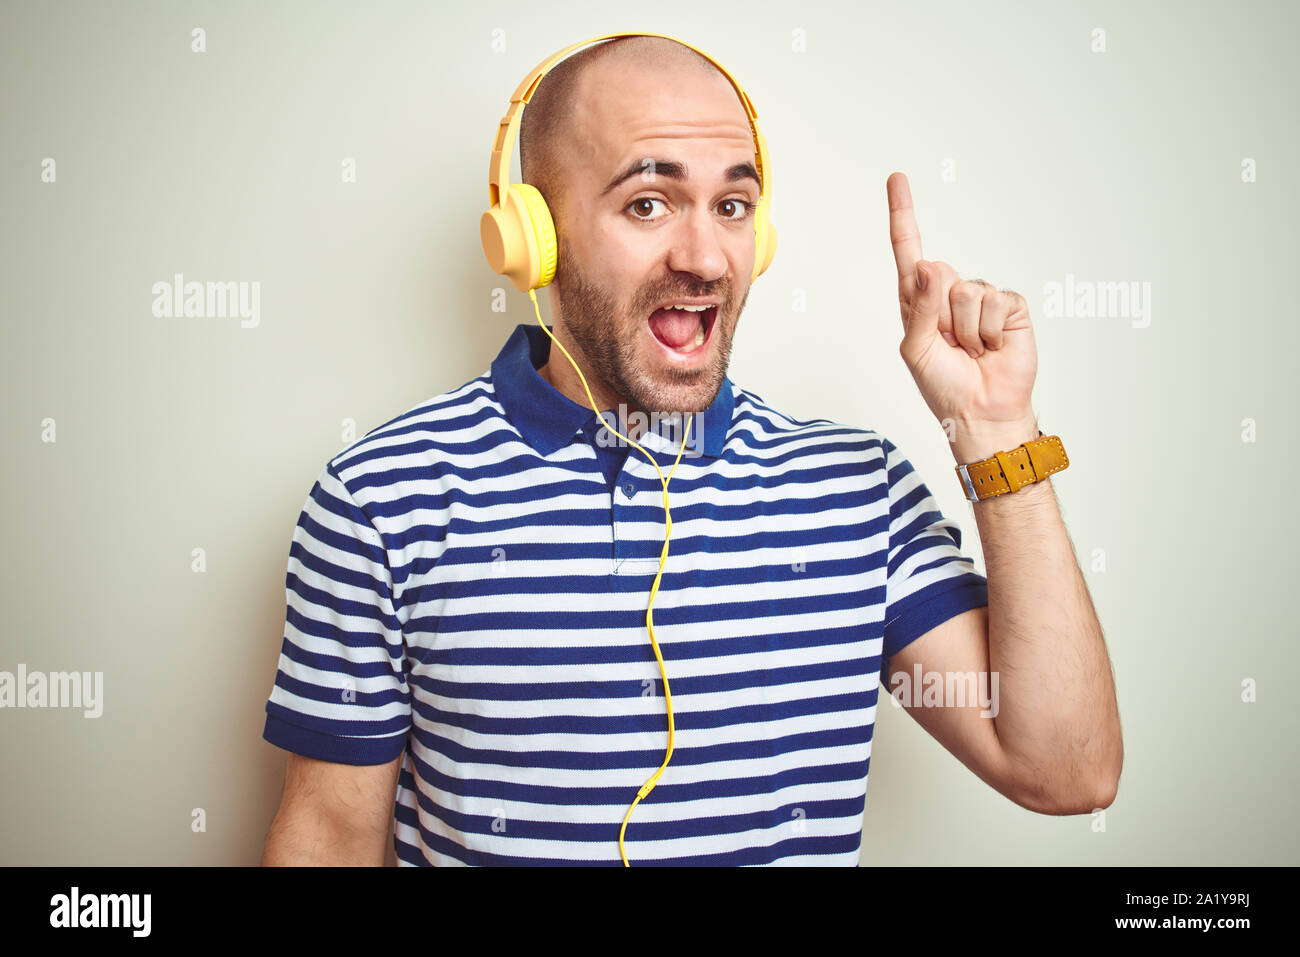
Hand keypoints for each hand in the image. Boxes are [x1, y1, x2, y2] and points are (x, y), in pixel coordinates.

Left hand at [887, 172, 1038, 459]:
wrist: (982, 413)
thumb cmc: (944, 387)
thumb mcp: (916, 350)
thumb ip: (919, 307)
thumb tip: (929, 264)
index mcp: (918, 301)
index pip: (909, 250)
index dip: (904, 215)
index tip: (897, 178)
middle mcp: (948, 294)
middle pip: (937, 273)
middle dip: (939, 313)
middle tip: (949, 345)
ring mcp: (980, 300)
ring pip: (966, 291)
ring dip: (966, 330)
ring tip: (971, 351)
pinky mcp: (1009, 308)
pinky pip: (995, 302)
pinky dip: (990, 331)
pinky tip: (992, 347)